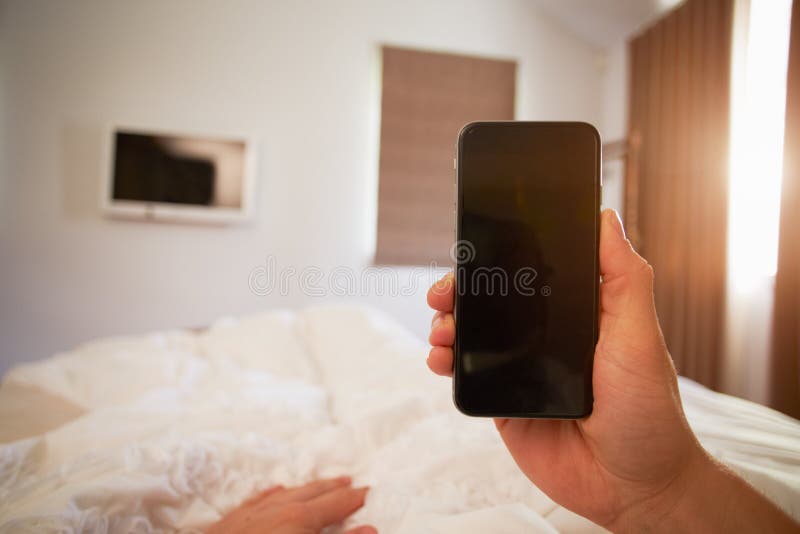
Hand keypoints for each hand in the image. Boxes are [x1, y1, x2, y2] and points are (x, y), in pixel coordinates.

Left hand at [206, 477, 374, 533]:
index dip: (358, 498)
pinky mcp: (233, 520)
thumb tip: (372, 529)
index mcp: (302, 517)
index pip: (339, 503)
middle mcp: (280, 507)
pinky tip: (278, 489)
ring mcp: (255, 511)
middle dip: (335, 488)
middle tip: (352, 482)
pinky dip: (274, 493)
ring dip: (309, 488)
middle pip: (315, 492)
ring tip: (321, 483)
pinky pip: (259, 499)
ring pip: (288, 492)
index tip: (372, 492)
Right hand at [427, 209, 796, 531]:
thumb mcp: (640, 336)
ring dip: (448, 324)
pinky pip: (467, 375)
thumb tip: (606, 218)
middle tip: (445, 292)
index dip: (501, 257)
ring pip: (473, 334)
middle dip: (463, 290)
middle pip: (494, 300)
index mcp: (578, 312)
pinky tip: (439, 358)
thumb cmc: (648, 410)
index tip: (475, 246)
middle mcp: (546, 335)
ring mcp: (522, 368)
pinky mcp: (504, 402)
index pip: (532, 272)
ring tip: (441, 327)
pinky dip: (445, 361)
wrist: (632, 486)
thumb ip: (625, 278)